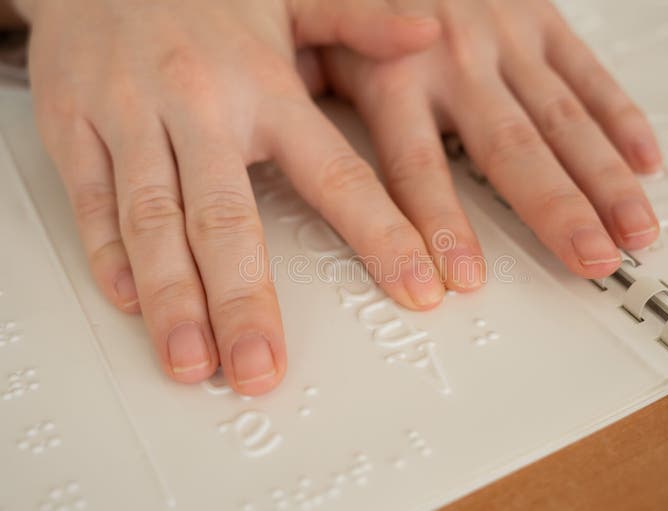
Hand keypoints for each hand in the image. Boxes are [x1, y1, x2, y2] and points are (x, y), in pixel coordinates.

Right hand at [16, 0, 442, 394]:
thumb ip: (362, 19)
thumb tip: (429, 29)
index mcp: (265, 85)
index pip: (335, 175)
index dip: (381, 236)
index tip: (416, 288)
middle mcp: (201, 107)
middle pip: (227, 220)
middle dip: (247, 302)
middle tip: (262, 368)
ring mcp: (130, 117)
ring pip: (153, 221)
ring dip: (173, 299)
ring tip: (192, 361)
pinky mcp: (73, 124)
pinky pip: (92, 198)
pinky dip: (108, 253)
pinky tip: (130, 301)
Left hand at [318, 0, 662, 279]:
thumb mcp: (314, 33)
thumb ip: (309, 93)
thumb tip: (285, 153)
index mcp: (392, 74)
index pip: (416, 167)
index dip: (440, 227)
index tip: (458, 280)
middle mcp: (453, 59)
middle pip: (511, 150)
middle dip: (556, 212)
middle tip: (588, 264)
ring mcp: (504, 38)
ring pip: (561, 118)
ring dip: (603, 179)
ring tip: (631, 233)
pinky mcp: (541, 17)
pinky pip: (587, 73)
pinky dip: (620, 118)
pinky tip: (645, 164)